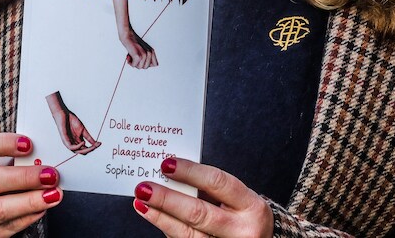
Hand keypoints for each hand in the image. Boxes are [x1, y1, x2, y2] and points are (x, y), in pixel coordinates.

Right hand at [0, 133, 62, 235]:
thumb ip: (10, 161)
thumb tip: (41, 157)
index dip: (4, 143)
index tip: (29, 144)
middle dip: (24, 177)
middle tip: (50, 174)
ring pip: (0, 209)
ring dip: (30, 201)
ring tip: (54, 194)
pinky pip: (10, 227)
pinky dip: (30, 216)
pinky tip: (44, 208)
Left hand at [46, 91, 101, 154]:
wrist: (63, 113)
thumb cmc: (71, 121)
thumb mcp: (82, 130)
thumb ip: (88, 137)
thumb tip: (96, 143)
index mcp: (77, 141)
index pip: (85, 149)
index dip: (92, 147)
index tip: (100, 144)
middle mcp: (73, 143)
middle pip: (82, 151)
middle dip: (90, 149)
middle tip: (96, 146)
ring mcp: (68, 142)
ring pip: (77, 151)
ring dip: (85, 150)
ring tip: (92, 146)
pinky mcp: (64, 139)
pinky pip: (71, 147)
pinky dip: (78, 147)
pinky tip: (83, 143)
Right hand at [114, 0, 157, 68]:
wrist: (127, 35)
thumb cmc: (133, 42)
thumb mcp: (142, 50)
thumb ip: (145, 57)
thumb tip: (144, 66)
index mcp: (152, 51)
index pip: (155, 64)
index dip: (147, 64)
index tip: (141, 60)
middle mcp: (149, 53)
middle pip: (146, 67)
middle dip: (139, 64)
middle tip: (134, 58)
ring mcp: (144, 54)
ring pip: (140, 67)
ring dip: (134, 64)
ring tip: (130, 56)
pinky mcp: (138, 56)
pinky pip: (134, 65)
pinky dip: (130, 62)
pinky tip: (128, 56)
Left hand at [132, 157, 273, 237]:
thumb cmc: (243, 214)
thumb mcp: (237, 198)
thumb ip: (211, 186)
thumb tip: (171, 172)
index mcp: (252, 207)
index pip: (218, 183)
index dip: (190, 172)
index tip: (166, 164)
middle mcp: (243, 231)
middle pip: (199, 213)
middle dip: (168, 199)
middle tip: (144, 187)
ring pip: (188, 234)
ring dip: (160, 217)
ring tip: (142, 202)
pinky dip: (167, 228)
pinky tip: (153, 216)